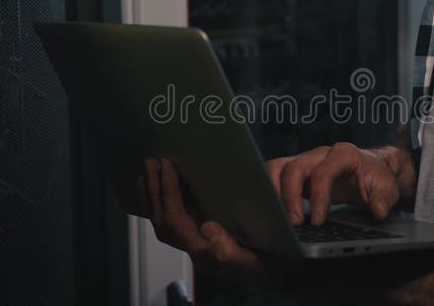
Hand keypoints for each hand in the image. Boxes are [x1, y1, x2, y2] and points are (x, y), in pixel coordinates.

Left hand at [141, 157, 266, 282]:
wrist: (283, 272)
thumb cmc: (270, 264)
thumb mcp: (252, 259)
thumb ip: (227, 250)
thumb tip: (207, 228)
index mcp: (203, 253)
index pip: (174, 219)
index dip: (168, 190)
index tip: (167, 165)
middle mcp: (195, 249)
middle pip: (163, 219)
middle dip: (154, 190)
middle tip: (151, 162)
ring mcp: (198, 243)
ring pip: (165, 220)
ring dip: (156, 195)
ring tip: (150, 172)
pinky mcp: (204, 237)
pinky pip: (176, 219)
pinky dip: (166, 201)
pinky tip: (167, 189)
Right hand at [266, 142, 416, 225]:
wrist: (371, 168)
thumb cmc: (377, 178)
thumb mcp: (387, 189)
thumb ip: (383, 199)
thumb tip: (377, 210)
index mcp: (343, 154)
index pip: (323, 172)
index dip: (318, 197)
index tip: (318, 222)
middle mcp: (319, 154)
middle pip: (294, 168)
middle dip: (290, 197)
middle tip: (293, 224)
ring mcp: (305, 161)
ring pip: (277, 167)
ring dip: (271, 191)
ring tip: (273, 216)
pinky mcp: (295, 171)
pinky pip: (274, 175)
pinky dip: (268, 190)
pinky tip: (269, 210)